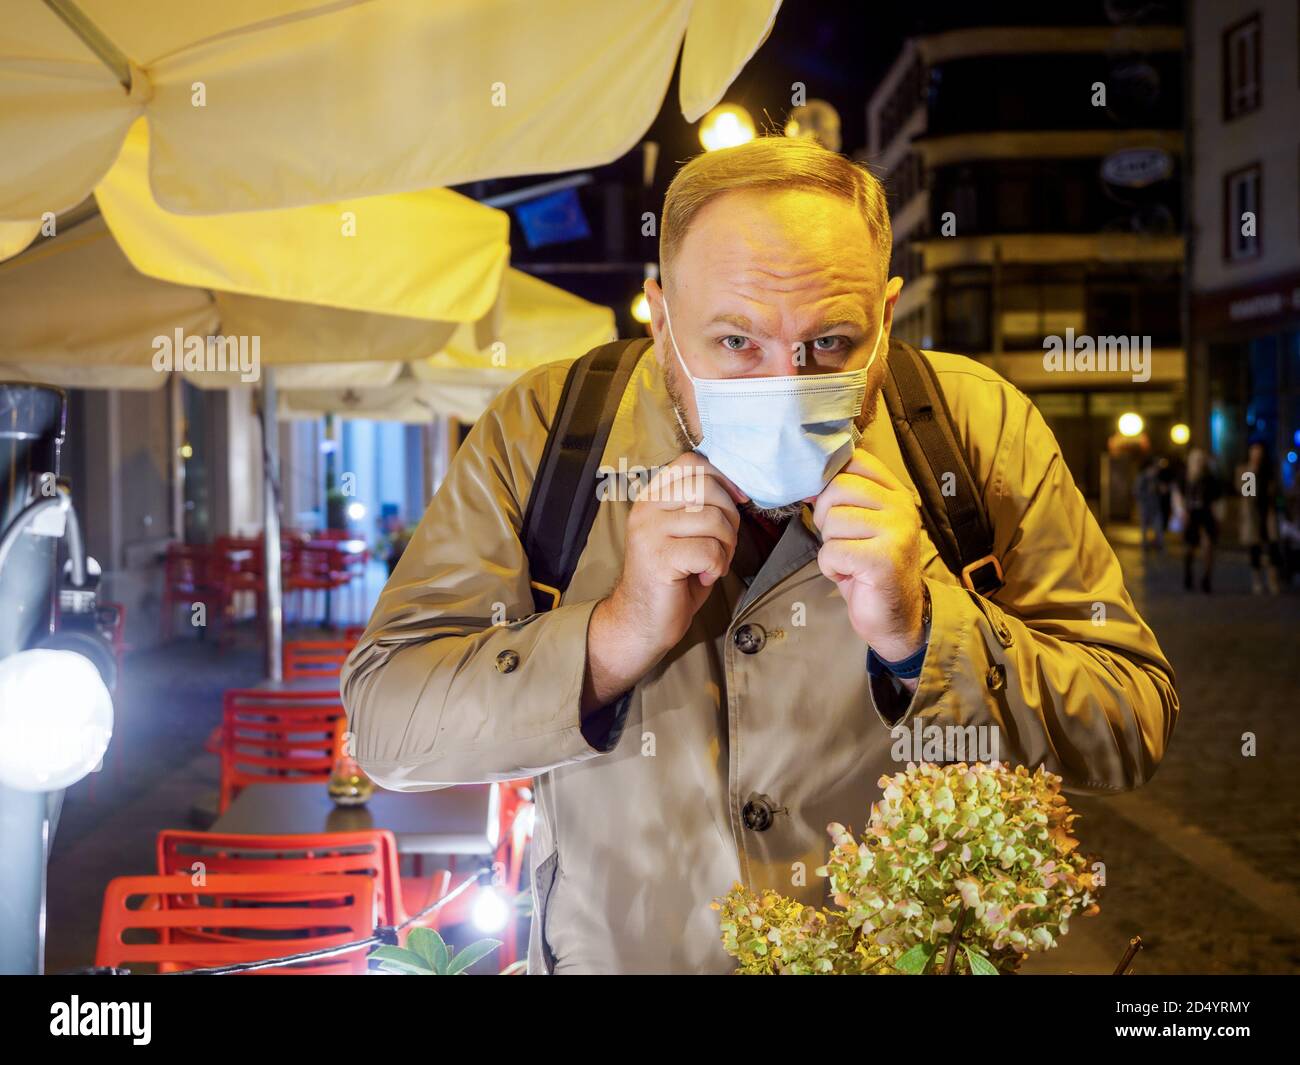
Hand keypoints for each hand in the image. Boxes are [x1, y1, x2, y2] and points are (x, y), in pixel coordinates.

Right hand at [584, 454, 744, 710]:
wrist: (642, 622)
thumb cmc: (673, 578)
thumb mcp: (686, 532)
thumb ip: (703, 506)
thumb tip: (739, 490)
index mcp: (652, 496)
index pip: (692, 463)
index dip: (723, 479)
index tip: (736, 503)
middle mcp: (647, 508)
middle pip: (707, 488)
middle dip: (730, 518)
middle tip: (722, 546)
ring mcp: (649, 531)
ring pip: (713, 520)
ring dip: (726, 547)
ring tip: (712, 564)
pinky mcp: (659, 557)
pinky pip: (709, 550)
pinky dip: (717, 567)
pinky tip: (704, 577)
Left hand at [811, 447, 925, 662]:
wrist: (894, 616)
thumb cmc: (869, 567)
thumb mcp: (860, 523)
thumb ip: (843, 497)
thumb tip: (805, 479)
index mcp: (895, 492)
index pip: (855, 461)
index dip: (829, 479)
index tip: (829, 505)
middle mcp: (901, 507)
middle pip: (838, 488)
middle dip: (825, 516)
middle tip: (838, 539)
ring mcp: (896, 532)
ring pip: (833, 521)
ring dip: (829, 545)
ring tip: (848, 559)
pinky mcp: (884, 560)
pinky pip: (832, 551)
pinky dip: (830, 566)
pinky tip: (848, 574)